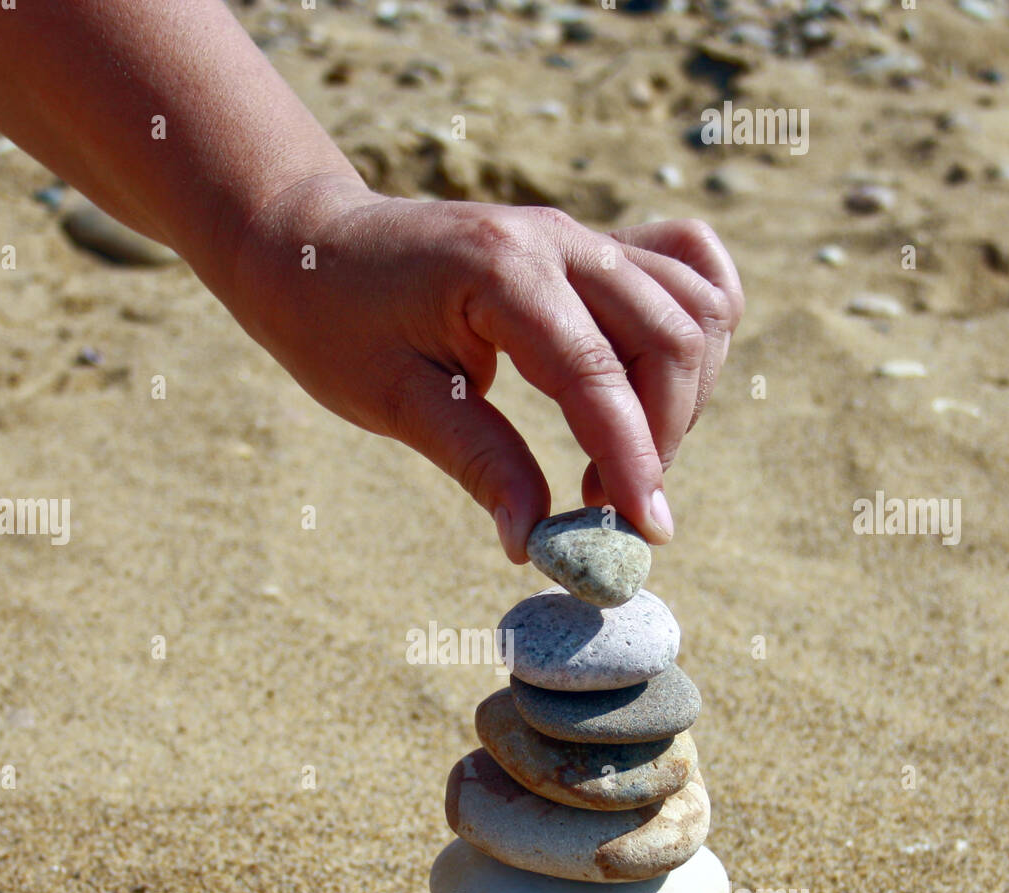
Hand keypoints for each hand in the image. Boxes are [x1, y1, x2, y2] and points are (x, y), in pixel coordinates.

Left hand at [214, 174, 743, 561]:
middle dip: (665, 434)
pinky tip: (656, 384)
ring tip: (621, 455)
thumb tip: (536, 542)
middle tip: (612, 505)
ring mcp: (580, 234)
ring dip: (684, 392)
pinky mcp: (589, 244)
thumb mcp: (395, 402)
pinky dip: (695, 326)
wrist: (312, 249)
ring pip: (696, 303)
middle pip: (672, 335)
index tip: (646, 534)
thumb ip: (478, 463)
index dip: (633, 461)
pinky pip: (686, 265)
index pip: (597, 375)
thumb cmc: (336, 325)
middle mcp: (556, 240)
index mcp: (500, 273)